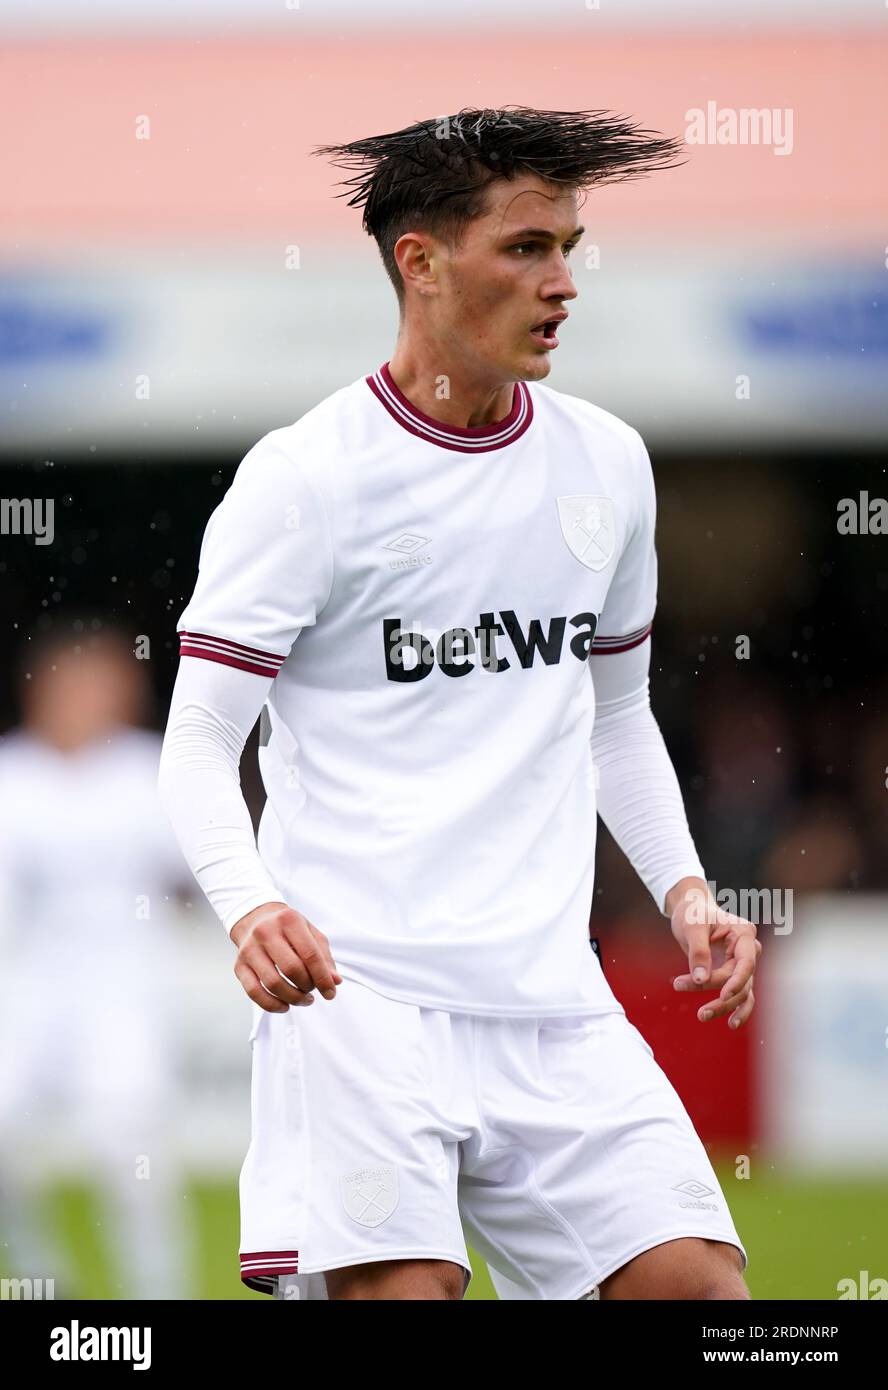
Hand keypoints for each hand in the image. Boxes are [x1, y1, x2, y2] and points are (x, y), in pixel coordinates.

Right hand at [230, 901, 342, 1012]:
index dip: (323, 978)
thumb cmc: (288, 929)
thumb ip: (324, 958)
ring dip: (293, 998)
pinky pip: (254, 992)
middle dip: (307, 987)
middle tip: (313, 991)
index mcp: (288, 920)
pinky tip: (285, 1006)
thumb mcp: (311, 934)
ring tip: (303, 999)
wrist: (256, 918)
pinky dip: (271, 1005)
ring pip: (273, 983)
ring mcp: (249, 949)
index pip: (310, 955)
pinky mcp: (239, 966)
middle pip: (291, 969)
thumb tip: (334, 982)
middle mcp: (266, 932)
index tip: (330, 993)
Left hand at [666, 880, 761, 1029]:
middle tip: (699, 1011)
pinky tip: (731, 1023)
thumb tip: (700, 979)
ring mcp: (742, 963)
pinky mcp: (734, 973)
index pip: (746, 962)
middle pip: (741, 980)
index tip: (722, 994)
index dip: (736, 980)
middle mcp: (748, 949)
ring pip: (741, 991)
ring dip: (724, 1006)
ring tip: (702, 1015)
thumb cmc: (692, 914)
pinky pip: (740, 994)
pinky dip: (735, 1008)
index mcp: (743, 933)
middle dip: (721, 997)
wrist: (690, 911)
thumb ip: (697, 952)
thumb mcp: (691, 928)